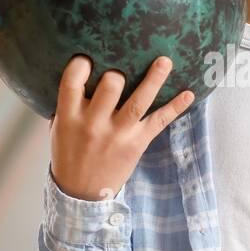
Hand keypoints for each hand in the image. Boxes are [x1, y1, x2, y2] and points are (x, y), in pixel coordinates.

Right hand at [49, 55, 193, 201]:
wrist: (82, 193)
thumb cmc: (70, 154)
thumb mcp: (60, 129)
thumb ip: (69, 104)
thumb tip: (81, 74)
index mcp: (69, 118)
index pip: (72, 83)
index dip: (81, 65)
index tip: (87, 57)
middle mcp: (94, 125)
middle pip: (110, 88)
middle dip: (116, 74)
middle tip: (120, 72)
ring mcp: (117, 135)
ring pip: (138, 101)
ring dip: (154, 79)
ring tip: (165, 61)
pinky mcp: (137, 143)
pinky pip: (158, 122)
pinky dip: (175, 108)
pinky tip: (189, 94)